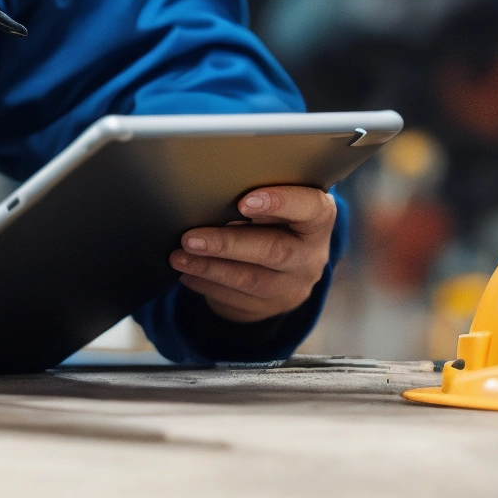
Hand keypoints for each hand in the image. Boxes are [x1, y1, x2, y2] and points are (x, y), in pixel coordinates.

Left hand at [170, 186, 334, 323]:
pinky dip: (207, 285)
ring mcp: (294, 286)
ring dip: (209, 268)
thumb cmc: (271, 217)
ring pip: (251, 280)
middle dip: (228, 244)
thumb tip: (210, 190)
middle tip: (190, 238)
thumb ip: (256, 195)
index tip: (244, 202)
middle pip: (275, 251)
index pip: (310, 208)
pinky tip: (186, 273)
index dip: (280, 203)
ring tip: (179, 257)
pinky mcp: (271, 307)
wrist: (282, 265)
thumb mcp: (276, 202)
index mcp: (319, 218)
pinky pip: (237, 300)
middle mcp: (312, 255)